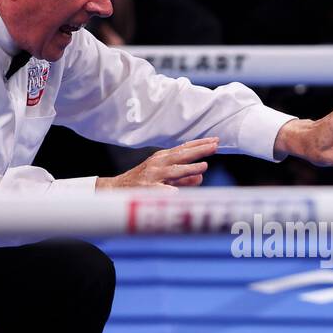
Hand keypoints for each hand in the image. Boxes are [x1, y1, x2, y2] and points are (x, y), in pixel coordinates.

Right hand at [96, 137, 217, 188]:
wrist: (116, 189)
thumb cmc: (143, 183)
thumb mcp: (165, 177)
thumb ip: (184, 177)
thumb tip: (201, 176)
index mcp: (163, 158)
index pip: (185, 149)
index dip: (200, 145)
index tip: (215, 141)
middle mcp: (158, 163)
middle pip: (181, 155)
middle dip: (199, 150)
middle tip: (215, 146)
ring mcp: (152, 176)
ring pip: (173, 171)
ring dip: (188, 169)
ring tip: (204, 166)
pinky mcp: (145, 189)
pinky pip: (158, 190)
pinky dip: (167, 190)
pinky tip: (176, 191)